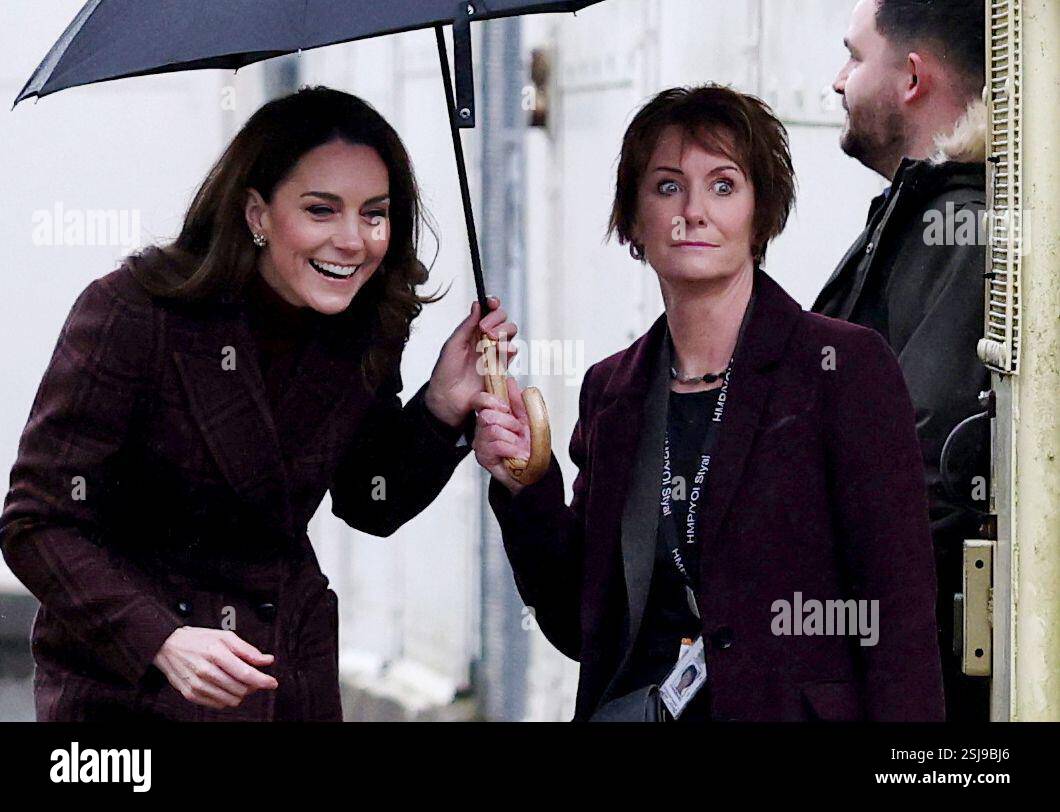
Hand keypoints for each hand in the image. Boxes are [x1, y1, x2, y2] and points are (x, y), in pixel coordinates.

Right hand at [152, 627, 278, 709]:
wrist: (167, 646)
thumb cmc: (197, 640)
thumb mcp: (224, 636)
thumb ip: (247, 650)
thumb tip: (266, 660)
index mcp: (216, 653)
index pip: (245, 674)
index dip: (263, 680)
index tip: (272, 682)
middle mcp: (205, 671)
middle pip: (240, 689)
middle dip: (252, 686)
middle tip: (253, 677)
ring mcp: (197, 685)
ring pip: (231, 699)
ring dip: (240, 693)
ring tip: (237, 681)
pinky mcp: (191, 694)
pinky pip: (218, 704)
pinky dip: (226, 697)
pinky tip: (224, 686)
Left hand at [425, 297, 518, 427]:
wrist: (448, 399)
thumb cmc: (445, 372)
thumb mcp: (452, 345)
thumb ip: (467, 325)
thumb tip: (477, 304)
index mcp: (472, 330)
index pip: (488, 311)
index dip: (493, 304)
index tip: (492, 302)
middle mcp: (485, 339)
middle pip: (503, 319)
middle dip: (498, 319)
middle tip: (485, 330)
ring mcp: (494, 352)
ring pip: (510, 333)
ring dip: (505, 332)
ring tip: (492, 341)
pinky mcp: (501, 366)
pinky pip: (512, 352)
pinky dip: (510, 347)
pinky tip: (501, 350)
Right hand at [471, 375, 531, 494]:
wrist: (532, 468)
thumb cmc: (528, 444)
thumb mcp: (527, 417)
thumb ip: (518, 400)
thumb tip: (510, 381)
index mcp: (491, 415)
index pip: (479, 400)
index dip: (490, 400)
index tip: (506, 407)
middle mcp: (482, 428)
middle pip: (486, 415)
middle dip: (509, 422)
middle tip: (519, 430)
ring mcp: (481, 442)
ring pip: (492, 430)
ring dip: (512, 437)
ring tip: (519, 443)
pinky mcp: (483, 457)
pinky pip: (496, 446)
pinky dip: (512, 448)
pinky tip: (518, 452)